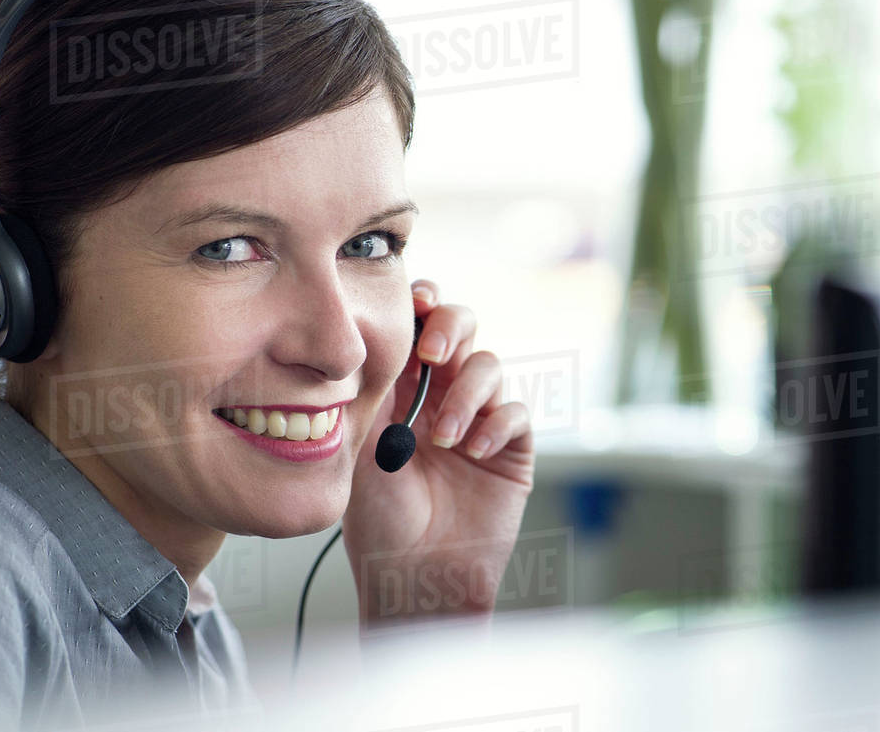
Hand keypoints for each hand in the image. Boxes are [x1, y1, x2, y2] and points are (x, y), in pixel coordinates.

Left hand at [342, 278, 533, 629]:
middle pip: (463, 326)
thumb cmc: (379, 520)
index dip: (422, 303)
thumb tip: (378, 332)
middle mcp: (444, 393)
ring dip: (466, 394)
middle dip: (451, 327)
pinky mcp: (511, 448)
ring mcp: (480, 418)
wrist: (413, 576)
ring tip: (442, 441)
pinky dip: (495, 424)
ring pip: (490, 365)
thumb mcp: (362, 446)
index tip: (415, 302)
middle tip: (432, 355)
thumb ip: (376, 389)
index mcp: (403, 386)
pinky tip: (471, 453)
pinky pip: (517, 411)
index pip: (419, 324)